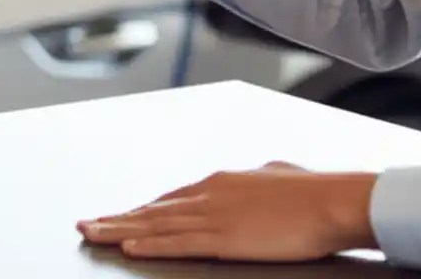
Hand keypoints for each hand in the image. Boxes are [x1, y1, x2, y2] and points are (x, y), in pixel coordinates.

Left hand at [76, 162, 378, 262]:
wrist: (332, 200)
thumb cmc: (314, 191)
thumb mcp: (278, 175)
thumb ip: (260, 177)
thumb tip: (260, 173)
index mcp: (222, 181)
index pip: (172, 198)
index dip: (143, 209)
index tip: (122, 215)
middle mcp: (209, 193)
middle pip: (153, 210)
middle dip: (118, 217)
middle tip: (87, 223)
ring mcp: (213, 215)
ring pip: (154, 224)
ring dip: (119, 229)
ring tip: (91, 233)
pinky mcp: (222, 237)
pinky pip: (176, 243)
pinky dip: (149, 244)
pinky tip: (127, 246)